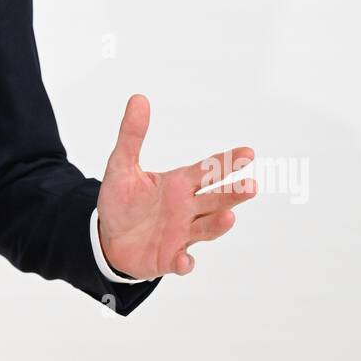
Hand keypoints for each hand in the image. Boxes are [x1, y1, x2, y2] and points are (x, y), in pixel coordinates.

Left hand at [97, 94, 255, 278]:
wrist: (109, 238)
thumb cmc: (122, 200)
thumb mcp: (121, 165)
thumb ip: (131, 135)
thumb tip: (138, 98)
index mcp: (179, 184)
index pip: (208, 170)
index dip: (227, 161)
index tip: (248, 152)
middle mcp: (187, 208)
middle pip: (215, 200)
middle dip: (233, 194)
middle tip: (252, 186)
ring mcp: (182, 234)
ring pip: (206, 229)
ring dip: (218, 224)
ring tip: (229, 217)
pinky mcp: (169, 258)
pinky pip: (181, 261)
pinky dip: (184, 262)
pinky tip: (184, 259)